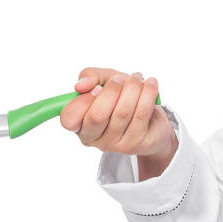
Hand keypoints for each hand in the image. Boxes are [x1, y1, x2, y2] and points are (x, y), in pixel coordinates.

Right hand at [60, 66, 176, 160]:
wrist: (153, 121)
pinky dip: (147, 93)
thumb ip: (90, 76)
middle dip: (112, 89)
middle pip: (97, 115)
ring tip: (137, 79)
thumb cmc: (123, 98)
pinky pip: (141, 114)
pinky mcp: (138, 144)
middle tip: (120, 79)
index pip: (68, 119)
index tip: (97, 87)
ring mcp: (116, 145)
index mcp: (80, 125)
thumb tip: (81, 85)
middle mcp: (95, 139)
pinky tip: (150, 85)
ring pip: (123, 112)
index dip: (83, 100)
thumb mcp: (104, 81)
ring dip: (132, 87)